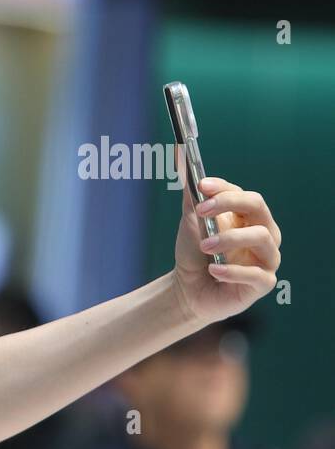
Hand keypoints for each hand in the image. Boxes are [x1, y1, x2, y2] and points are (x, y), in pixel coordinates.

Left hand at [171, 170, 281, 324]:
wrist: (188, 290)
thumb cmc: (195, 255)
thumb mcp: (191, 223)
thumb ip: (192, 196)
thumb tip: (181, 157)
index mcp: (250, 218)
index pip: (245, 195)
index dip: (224, 189)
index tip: (201, 186)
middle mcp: (264, 234)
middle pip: (259, 208)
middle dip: (229, 205)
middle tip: (201, 212)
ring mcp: (267, 259)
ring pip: (261, 238)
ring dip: (230, 239)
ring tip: (204, 246)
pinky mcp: (263, 283)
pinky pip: (256, 274)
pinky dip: (233, 270)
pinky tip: (213, 269)